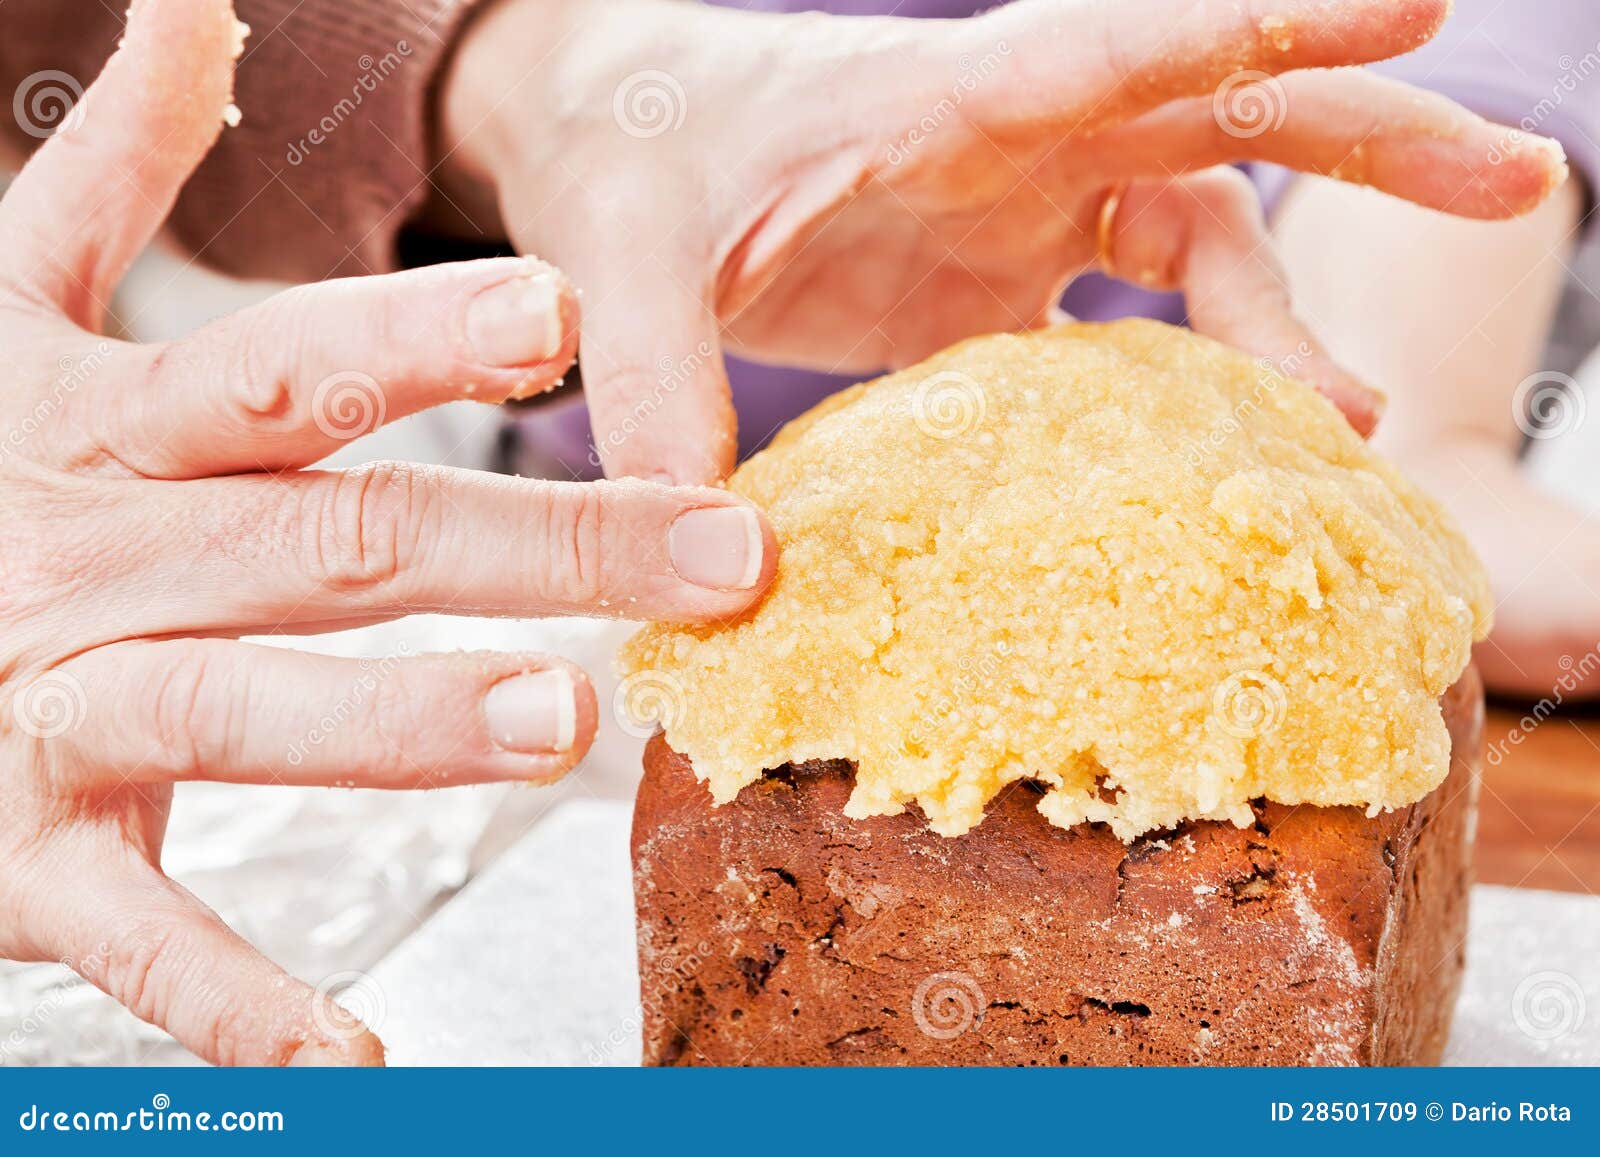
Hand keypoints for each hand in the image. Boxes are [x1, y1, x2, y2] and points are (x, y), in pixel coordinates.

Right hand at [0, 0, 775, 1065]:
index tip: (562, 313)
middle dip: (536, 544)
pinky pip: (131, 937)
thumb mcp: (0, 303)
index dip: (418, 337)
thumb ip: (112, 168)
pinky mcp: (13, 848)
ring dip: (402, 722)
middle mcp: (108, 558)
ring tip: (563, 728)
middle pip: (342, 541)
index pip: (292, 369)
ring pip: (245, 709)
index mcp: (119, 428)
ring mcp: (56, 708)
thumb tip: (200, 8)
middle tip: (709, 554)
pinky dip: (234, 999)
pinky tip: (355, 1054)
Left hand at [438, 0, 1566, 482]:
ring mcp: (1011, 207)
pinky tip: (1228, 448)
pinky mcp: (995, 278)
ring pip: (1198, 229)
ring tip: (1355, 420)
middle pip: (1217, 116)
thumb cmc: (623, 158)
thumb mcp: (621, 260)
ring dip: (1288, 314)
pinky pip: (1129, 318)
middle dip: (1365, 138)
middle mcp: (1003, 140)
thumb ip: (657, 391)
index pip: (1112, 43)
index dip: (1255, 30)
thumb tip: (707, 561)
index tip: (1408, 13)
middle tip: (1522, 181)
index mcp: (934, 96)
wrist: (612, 137)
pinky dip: (1188, 376)